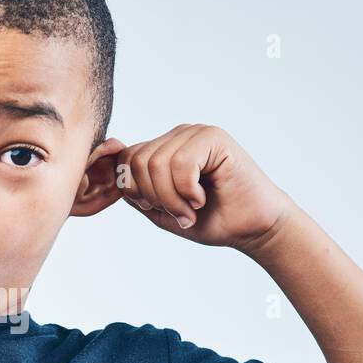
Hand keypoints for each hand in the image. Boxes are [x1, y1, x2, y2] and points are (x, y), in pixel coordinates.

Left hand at [100, 124, 294, 251]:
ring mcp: (195, 134)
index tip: (157, 210)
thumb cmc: (211, 220)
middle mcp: (177, 136)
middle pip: (136, 161)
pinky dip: (187, 191)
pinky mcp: (213, 137)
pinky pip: (180, 163)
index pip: (125, 159)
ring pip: (156, 163)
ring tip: (192, 209)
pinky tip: (203, 198)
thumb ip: (136, 191)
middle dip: (153, 197)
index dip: (134, 190)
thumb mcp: (161, 210)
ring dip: (172, 198)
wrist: (253, 228)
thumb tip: (109, 168)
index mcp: (162, 149)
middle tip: (178, 214)